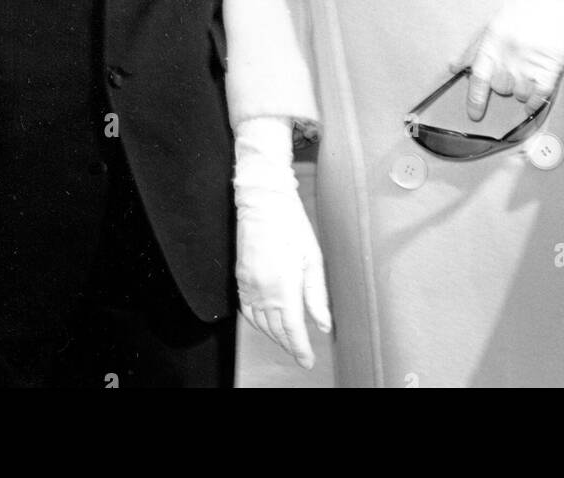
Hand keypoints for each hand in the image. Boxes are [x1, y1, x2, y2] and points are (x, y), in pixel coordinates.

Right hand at [233, 116, 330, 369]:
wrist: (263, 202)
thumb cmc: (291, 225)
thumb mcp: (313, 258)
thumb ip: (317, 295)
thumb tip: (323, 324)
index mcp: (284, 286)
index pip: (292, 329)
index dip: (300, 349)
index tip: (307, 360)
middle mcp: (263, 291)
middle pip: (275, 330)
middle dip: (289, 345)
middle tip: (301, 354)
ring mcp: (248, 285)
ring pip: (260, 323)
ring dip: (274, 336)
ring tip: (288, 341)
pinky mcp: (240, 278)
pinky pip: (246, 311)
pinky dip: (257, 323)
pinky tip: (266, 324)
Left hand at [463, 0, 563, 118]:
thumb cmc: (525, 5)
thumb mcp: (494, 20)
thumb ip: (472, 46)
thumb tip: (453, 67)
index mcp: (493, 39)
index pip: (479, 77)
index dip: (475, 99)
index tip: (474, 115)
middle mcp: (511, 52)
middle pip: (500, 87)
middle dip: (502, 83)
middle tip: (511, 69)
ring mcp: (532, 60)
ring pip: (519, 94)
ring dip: (520, 89)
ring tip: (526, 71)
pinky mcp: (553, 66)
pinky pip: (539, 97)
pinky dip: (535, 100)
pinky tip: (534, 95)